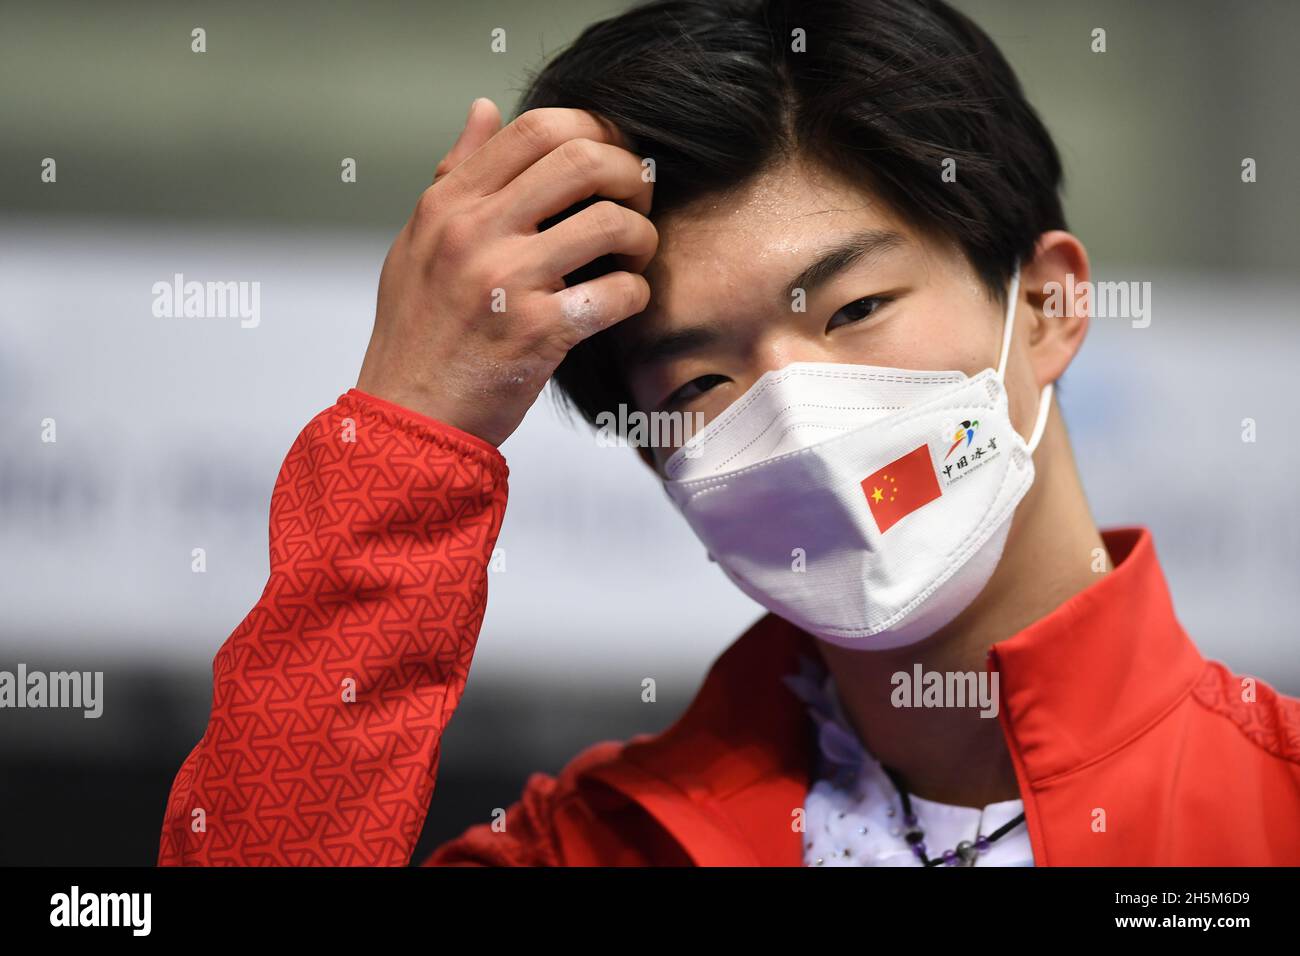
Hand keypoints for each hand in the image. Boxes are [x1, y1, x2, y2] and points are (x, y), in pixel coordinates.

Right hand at [356, 98, 657, 445]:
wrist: (409, 415)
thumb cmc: (418, 330)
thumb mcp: (419, 240)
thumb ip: (455, 172)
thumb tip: (486, 108)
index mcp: (449, 204)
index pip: (534, 127)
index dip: (592, 129)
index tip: (612, 154)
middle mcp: (475, 232)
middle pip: (582, 159)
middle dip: (629, 173)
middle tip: (637, 199)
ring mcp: (507, 281)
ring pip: (611, 223)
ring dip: (641, 235)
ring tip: (633, 254)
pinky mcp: (539, 332)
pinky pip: (618, 292)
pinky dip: (635, 293)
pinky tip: (622, 300)